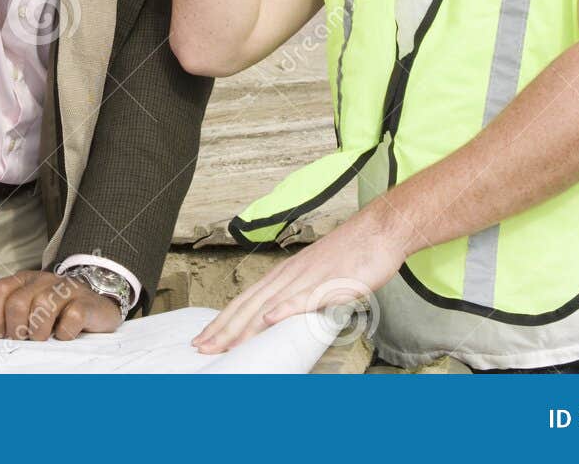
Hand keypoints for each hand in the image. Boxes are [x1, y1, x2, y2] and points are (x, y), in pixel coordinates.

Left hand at [0, 270, 123, 340]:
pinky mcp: (86, 303)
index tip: (0, 334)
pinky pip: (70, 318)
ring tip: (42, 340)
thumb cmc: (55, 311)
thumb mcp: (24, 309)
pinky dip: (63, 333)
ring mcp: (66, 289)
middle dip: (17, 329)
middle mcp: (44, 280)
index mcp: (24, 280)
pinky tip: (63, 336)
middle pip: (19, 302)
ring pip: (43, 307)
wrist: (97, 305)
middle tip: (23, 340)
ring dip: (39, 332)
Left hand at [191, 197, 412, 353]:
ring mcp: (308, 277)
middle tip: (201, 347)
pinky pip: (305, 297)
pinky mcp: (330, 282)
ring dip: (244, 326)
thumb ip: (297, 296)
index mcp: (284, 274)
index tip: (205, 338)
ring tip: (225, 344)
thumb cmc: (350, 255)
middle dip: (223, 328)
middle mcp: (289, 275)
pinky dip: (286, 308)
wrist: (377, 231)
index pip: (245, 299)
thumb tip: (279, 317)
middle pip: (249, 304)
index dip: (223, 320)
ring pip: (269, 304)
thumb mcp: (316, 277)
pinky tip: (270, 319)